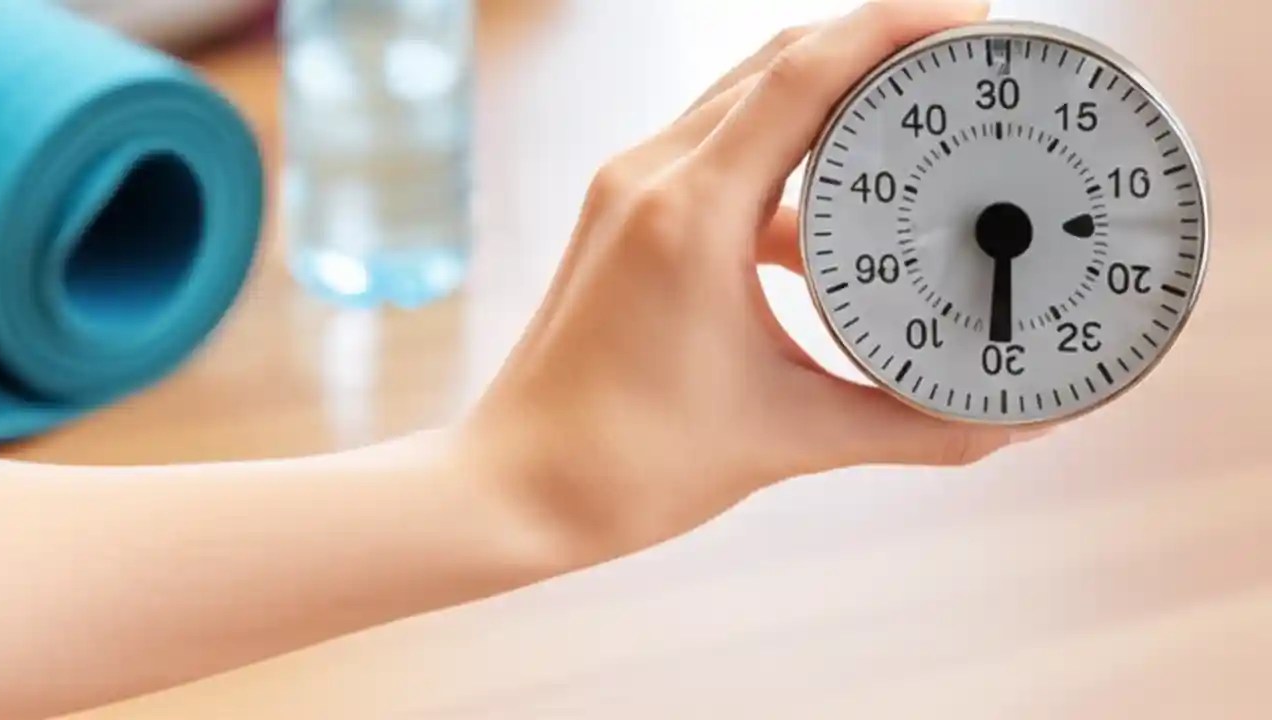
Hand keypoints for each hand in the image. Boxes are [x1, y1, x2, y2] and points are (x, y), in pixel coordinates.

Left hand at [464, 0, 1036, 560]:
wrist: (515, 488)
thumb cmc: (625, 464)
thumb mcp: (787, 438)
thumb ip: (908, 428)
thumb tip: (1005, 429)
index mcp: (690, 212)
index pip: (802, 74)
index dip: (891, 26)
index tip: (969, 16)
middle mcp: (651, 178)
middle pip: (774, 65)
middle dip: (869, 50)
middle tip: (953, 67)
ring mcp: (628, 193)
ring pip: (742, 106)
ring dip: (823, 104)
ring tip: (905, 134)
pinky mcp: (621, 220)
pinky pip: (715, 157)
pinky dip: (780, 167)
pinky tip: (829, 226)